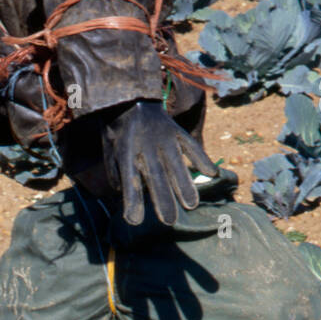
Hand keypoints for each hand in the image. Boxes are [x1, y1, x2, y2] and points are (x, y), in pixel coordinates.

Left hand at [101, 100, 218, 226]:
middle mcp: (146, 148)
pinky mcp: (176, 132)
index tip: (134, 220)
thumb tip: (123, 194)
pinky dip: (201, 158)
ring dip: (184, 185)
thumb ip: (115, 173)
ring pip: (176, 165)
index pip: (129, 181)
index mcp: (126, 154)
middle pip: (156, 178)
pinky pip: (190, 146)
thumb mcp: (109, 150)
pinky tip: (211, 173)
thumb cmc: (118, 131)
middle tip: (169, 221)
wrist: (129, 98)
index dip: (132, 201)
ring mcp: (163, 140)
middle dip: (163, 199)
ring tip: (191, 205)